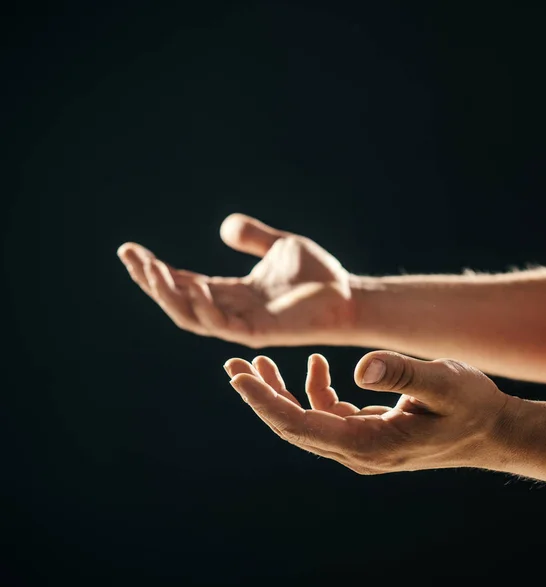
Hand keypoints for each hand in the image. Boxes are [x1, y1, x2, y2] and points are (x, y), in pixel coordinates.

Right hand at [117, 214, 354, 346]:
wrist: (349, 296)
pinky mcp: (259, 333)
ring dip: (168, 294)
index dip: (158, 269)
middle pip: (180, 300)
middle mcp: (232, 310)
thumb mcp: (279, 246)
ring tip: (149, 268)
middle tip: (129, 256)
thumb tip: (223, 226)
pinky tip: (193, 284)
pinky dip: (205, 308)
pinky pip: (222, 325)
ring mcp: (243, 324)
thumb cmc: (318, 275)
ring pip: (192, 315)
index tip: (131, 249)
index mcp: (233, 293)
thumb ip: (252, 237)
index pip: (185, 282)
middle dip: (152, 281)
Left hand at [224, 351, 512, 473]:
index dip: (265, 402)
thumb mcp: (444, 382)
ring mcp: (359, 447)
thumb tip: (360, 366)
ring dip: (280, 393)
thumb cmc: (473, 406)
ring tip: (256, 363)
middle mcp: (357, 453)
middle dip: (261, 397)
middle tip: (232, 366)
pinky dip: (314, 391)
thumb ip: (404, 372)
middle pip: (293, 428)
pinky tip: (316, 366)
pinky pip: (326, 416)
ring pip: (304, 422)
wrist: (492, 431)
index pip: (301, 426)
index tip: (238, 378)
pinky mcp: (364, 436)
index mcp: (369, 444)